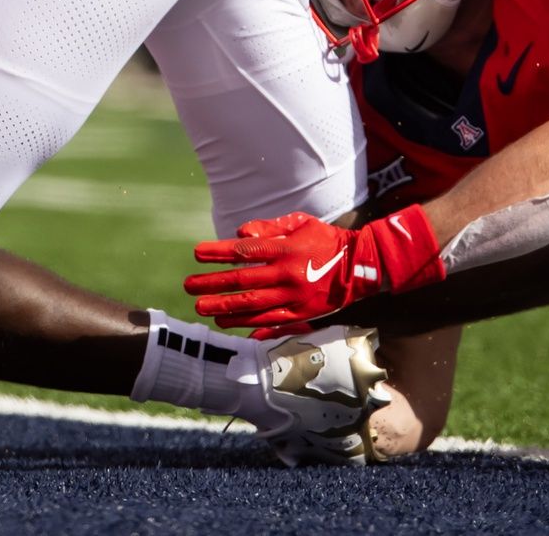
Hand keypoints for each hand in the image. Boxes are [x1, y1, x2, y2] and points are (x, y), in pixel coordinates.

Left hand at [184, 207, 443, 337]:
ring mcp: (294, 297)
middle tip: (189, 286)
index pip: (245, 251)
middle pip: (243, 280)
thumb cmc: (325, 239)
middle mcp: (287, 274)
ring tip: (201, 308)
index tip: (197, 253)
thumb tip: (240, 236)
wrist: (360, 266)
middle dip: (213, 284)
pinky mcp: (301, 314)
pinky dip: (247, 324)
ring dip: (224, 307)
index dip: (219, 253)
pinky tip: (227, 323)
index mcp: (286, 249)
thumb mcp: (300, 223)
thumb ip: (269, 228)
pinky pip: (269, 322)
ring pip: (252, 305)